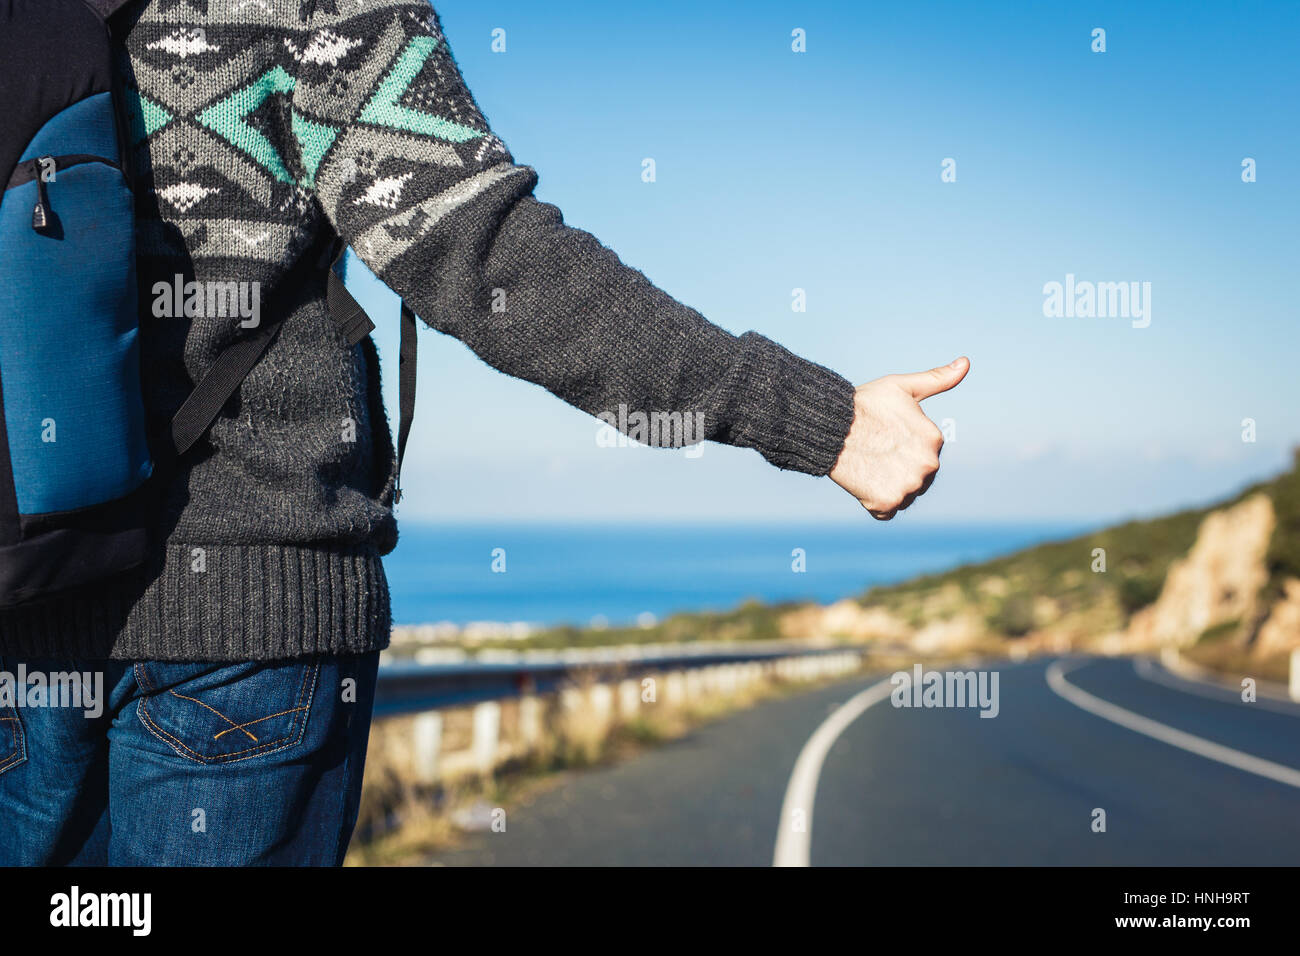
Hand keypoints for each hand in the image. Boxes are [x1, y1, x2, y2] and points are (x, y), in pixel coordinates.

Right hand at [829, 357, 968, 519]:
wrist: (829, 425)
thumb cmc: (865, 404)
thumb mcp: (903, 386)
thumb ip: (938, 379)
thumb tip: (966, 363)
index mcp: (934, 440)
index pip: (923, 453)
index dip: (902, 445)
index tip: (884, 435)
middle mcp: (927, 467)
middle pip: (917, 476)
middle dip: (899, 468)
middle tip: (875, 451)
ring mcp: (908, 487)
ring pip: (904, 494)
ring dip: (889, 485)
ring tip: (869, 465)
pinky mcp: (886, 503)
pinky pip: (888, 510)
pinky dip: (877, 501)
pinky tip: (864, 481)